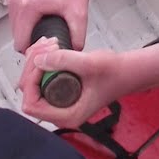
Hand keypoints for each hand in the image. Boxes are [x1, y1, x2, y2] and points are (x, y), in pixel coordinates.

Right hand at [6, 0, 118, 52]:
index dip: (32, 49)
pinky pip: (14, 7)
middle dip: (29, 36)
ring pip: (13, 20)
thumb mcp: (79, 14)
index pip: (20, 41)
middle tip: (47, 35)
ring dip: (25, 25)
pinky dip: (24, 11)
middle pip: (15, 32)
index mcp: (27, 5)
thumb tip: (72, 53)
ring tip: (43, 23)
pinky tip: (38, 10)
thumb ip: (77, 37)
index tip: (43, 48)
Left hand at [17, 37, 158, 127]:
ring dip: (37, 61)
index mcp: (68, 115)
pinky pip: (43, 78)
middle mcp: (61, 113)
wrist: (130, 71)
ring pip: (34, 84)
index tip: (43, 61)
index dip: (31, 81)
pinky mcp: (62, 91)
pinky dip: (43, 61)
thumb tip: (38, 60)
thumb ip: (64, 60)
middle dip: (32, 66)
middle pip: (29, 92)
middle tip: (46, 46)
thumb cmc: (117, 73)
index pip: (31, 104)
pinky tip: (50, 47)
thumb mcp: (90, 64)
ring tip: (49, 43)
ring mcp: (60, 102)